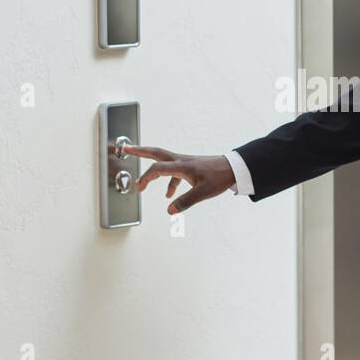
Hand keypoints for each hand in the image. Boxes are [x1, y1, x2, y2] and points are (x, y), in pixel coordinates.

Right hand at [120, 145, 235, 214]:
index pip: (157, 168)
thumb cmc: (220, 177)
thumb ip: (186, 201)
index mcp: (182, 166)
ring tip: (143, 181)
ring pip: (163, 162)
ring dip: (151, 169)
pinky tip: (169, 195)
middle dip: (139, 151)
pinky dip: (168, 182)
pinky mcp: (190, 168)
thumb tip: (170, 211)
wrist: (234, 169)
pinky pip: (173, 173)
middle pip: (155, 153)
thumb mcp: (203, 192)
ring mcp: (185, 163)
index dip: (146, 178)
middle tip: (126, 148)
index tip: (140, 188)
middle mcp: (181, 161)